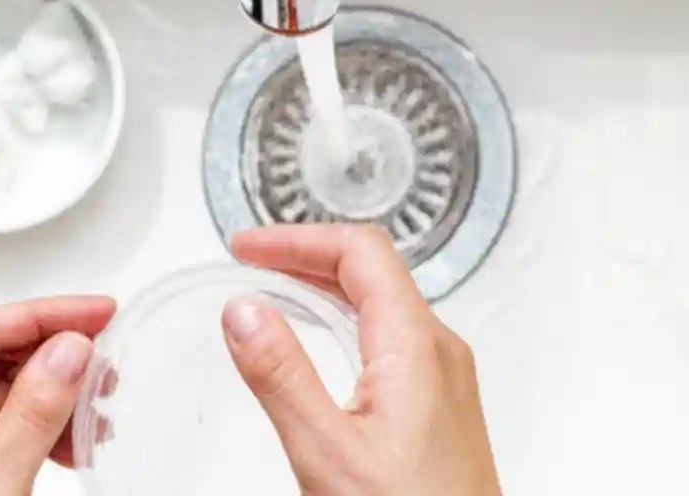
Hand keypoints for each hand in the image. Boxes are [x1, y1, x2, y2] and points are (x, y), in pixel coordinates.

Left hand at [0, 296, 115, 495]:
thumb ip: (32, 415)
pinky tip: (82, 434)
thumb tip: (69, 349)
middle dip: (55, 352)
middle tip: (109, 349)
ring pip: (10, 384)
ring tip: (102, 400)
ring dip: (62, 389)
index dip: (38, 316)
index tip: (94, 312)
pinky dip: (55, 422)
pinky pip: (17, 418)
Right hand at [222, 225, 501, 495]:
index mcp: (416, 345)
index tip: (246, 245)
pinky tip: (319, 343)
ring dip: (326, 286)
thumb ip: (281, 374)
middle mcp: (439, 352)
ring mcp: (444, 378)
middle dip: (307, 254)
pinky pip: (391, 337)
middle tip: (252, 259)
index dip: (297, 237)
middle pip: (373, 269)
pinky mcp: (441, 406)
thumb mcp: (327, 451)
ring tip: (275, 288)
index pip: (359, 251)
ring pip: (383, 303)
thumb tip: (244, 311)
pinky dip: (346, 321)